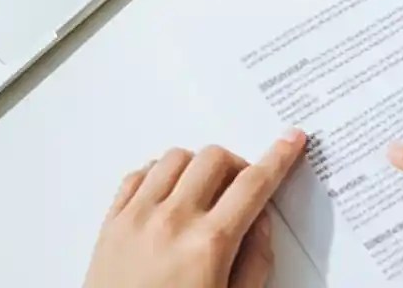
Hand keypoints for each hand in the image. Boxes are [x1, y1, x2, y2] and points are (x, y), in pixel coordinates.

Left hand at [83, 129, 306, 287]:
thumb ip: (255, 261)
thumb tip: (261, 220)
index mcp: (208, 245)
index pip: (254, 184)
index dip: (278, 157)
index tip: (290, 140)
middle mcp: (172, 222)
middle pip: (214, 158)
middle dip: (237, 165)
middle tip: (241, 188)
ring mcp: (137, 218)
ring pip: (175, 158)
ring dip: (197, 168)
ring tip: (203, 194)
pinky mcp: (111, 223)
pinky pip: (139, 174)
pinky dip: (159, 176)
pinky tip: (168, 197)